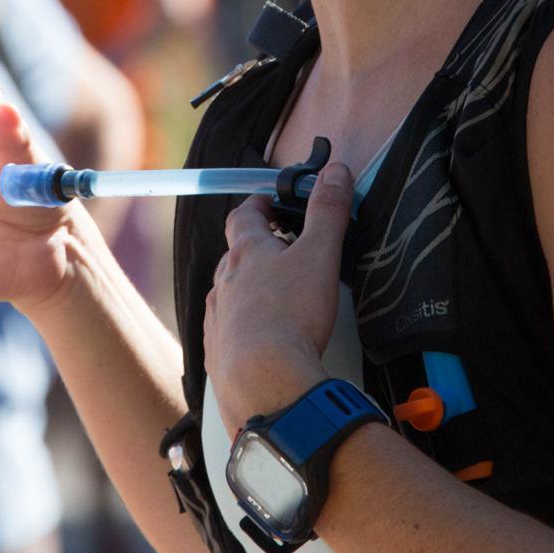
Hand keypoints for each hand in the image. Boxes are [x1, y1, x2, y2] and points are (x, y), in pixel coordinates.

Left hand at [203, 163, 353, 434]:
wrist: (262, 381)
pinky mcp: (218, 354)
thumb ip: (328, 212)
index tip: (268, 203)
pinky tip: (260, 339)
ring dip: (247, 290)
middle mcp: (225, 283)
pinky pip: (227, 332)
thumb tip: (335, 171)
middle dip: (255, 250)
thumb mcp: (319, 255)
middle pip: (234, 256)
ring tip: (273, 297)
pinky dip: (242, 328)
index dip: (257, 206)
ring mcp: (218, 320)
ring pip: (228, 295)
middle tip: (279, 250)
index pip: (244, 217)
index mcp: (246, 254)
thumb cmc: (290, 316)